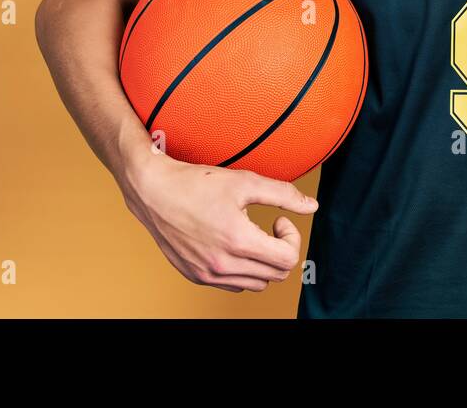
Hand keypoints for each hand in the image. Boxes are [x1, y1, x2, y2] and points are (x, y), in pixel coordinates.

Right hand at [118, 150, 318, 292]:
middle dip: (281, 249)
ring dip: (264, 263)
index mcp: (237, 241)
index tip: (279, 220)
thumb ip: (284, 194)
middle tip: (269, 226)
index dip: (292, 237)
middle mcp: (222, 264)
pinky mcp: (196, 276)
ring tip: (252, 236)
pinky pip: (234, 284)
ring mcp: (208, 274)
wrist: (154, 192)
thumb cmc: (197, 183)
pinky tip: (234, 245)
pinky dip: (244, 270)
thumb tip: (312, 207)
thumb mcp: (245, 182)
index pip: (288, 259)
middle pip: (276, 274)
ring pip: (257, 283)